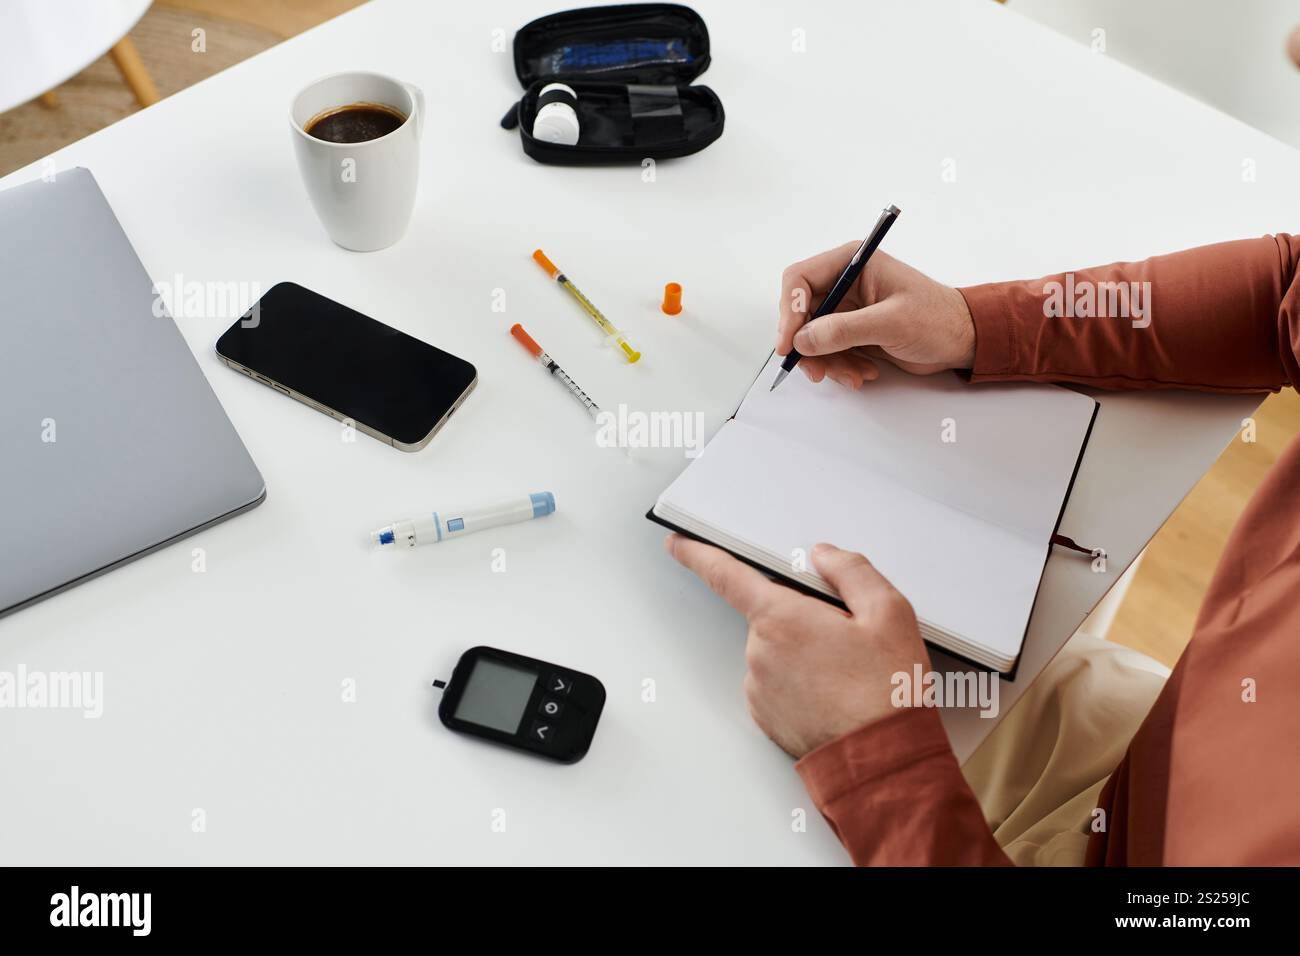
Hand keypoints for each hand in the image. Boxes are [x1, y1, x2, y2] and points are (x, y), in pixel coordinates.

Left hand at [665, 534, 930, 757]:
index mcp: (781, 617)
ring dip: (801, 654)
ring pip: (775, 652)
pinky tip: (833, 693)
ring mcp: (759, 687)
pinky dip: (799, 683)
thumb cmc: (885, 692)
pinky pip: (776, 684)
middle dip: (800, 618)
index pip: (726, 574)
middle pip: (769, 617)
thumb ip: (850, 571)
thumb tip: (825, 556)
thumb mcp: (888, 613)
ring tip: (845, 673)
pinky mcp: (765, 716)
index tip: (679, 544)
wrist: (883, 760)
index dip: (697, 554)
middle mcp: (760, 652)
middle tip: (844, 638)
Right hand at [777, 245, 975, 387]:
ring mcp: (847, 309)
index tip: (789, 343)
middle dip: (807, 345)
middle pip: (801, 313)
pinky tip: (864, 373)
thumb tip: (803, 340)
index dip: (789, 311)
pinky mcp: (852, 332)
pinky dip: (840, 367)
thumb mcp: (891, 322)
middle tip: (817, 371)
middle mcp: (845, 283)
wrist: (963, 340)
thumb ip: (844, 330)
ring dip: (827, 362)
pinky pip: (829, 351)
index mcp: (853, 263)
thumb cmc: (938, 319)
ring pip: (812, 338)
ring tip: (854, 376)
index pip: (800, 280)